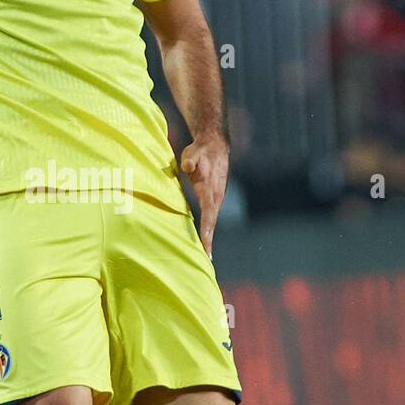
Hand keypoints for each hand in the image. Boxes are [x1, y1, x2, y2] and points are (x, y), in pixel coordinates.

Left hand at [180, 134, 228, 257]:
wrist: (215, 145)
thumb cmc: (200, 152)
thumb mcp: (193, 153)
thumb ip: (190, 161)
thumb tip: (188, 166)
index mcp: (210, 190)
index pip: (208, 214)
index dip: (207, 230)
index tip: (206, 245)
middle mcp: (216, 197)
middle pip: (212, 223)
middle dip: (208, 241)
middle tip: (206, 260)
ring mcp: (216, 198)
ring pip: (212, 221)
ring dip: (208, 238)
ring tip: (205, 256)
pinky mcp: (213, 198)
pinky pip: (210, 217)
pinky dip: (207, 229)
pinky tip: (203, 240)